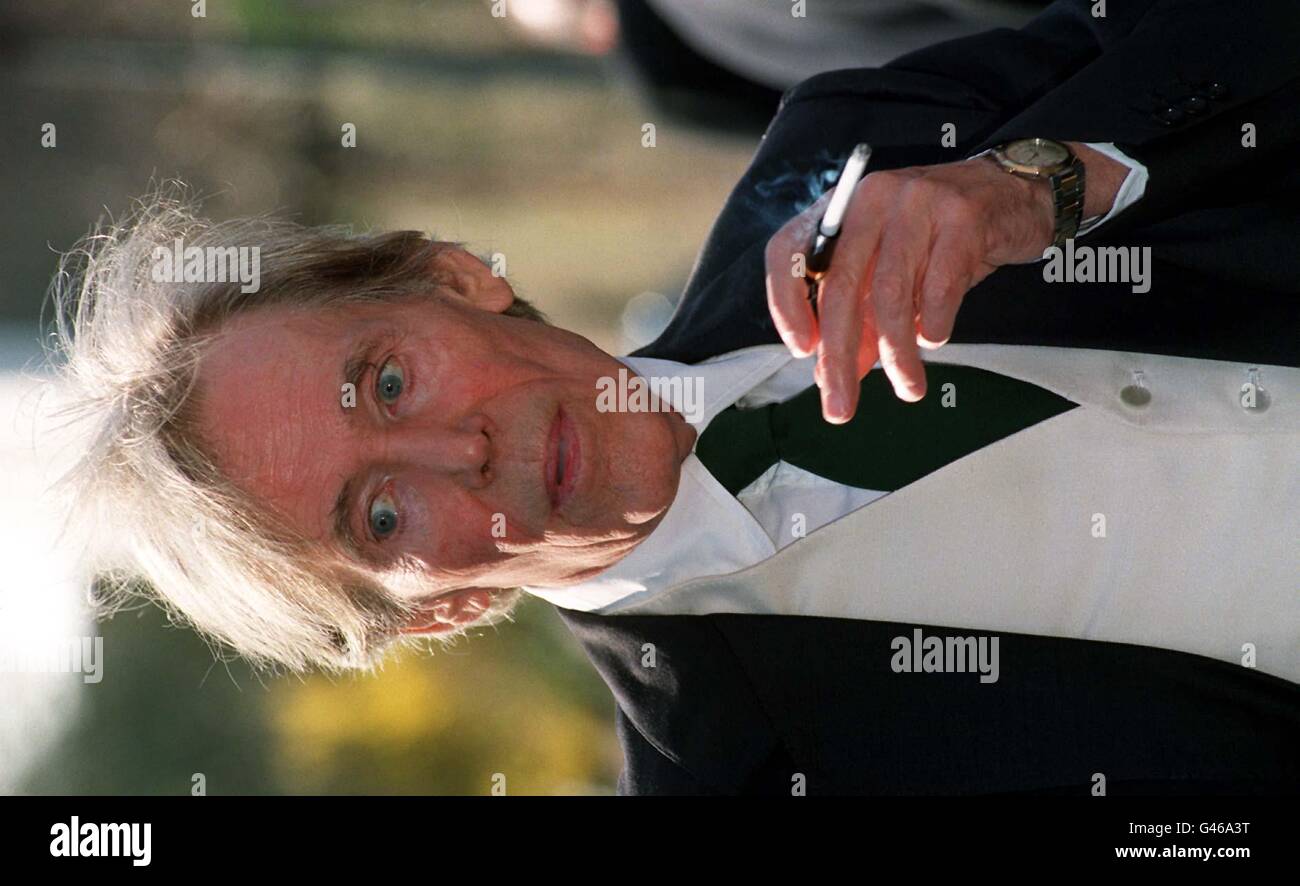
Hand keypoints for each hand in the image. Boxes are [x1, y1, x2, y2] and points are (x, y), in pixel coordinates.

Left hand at [764, 143, 1124, 421]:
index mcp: (842, 210)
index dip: (784, 305)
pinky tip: (934, 340)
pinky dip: (934, 325)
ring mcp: (917, 204)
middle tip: (841, 404)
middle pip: (840, 287)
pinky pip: (939, 287)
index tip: (802, 350)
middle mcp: (871, 200)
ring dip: (896, 353)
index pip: (788, 252)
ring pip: (890, 294)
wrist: (1015, 193)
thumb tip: (836, 374)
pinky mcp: (963, 218)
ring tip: (908, 387)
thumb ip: (862, 319)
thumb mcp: (894, 272)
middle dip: (838, 355)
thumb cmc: (944, 236)